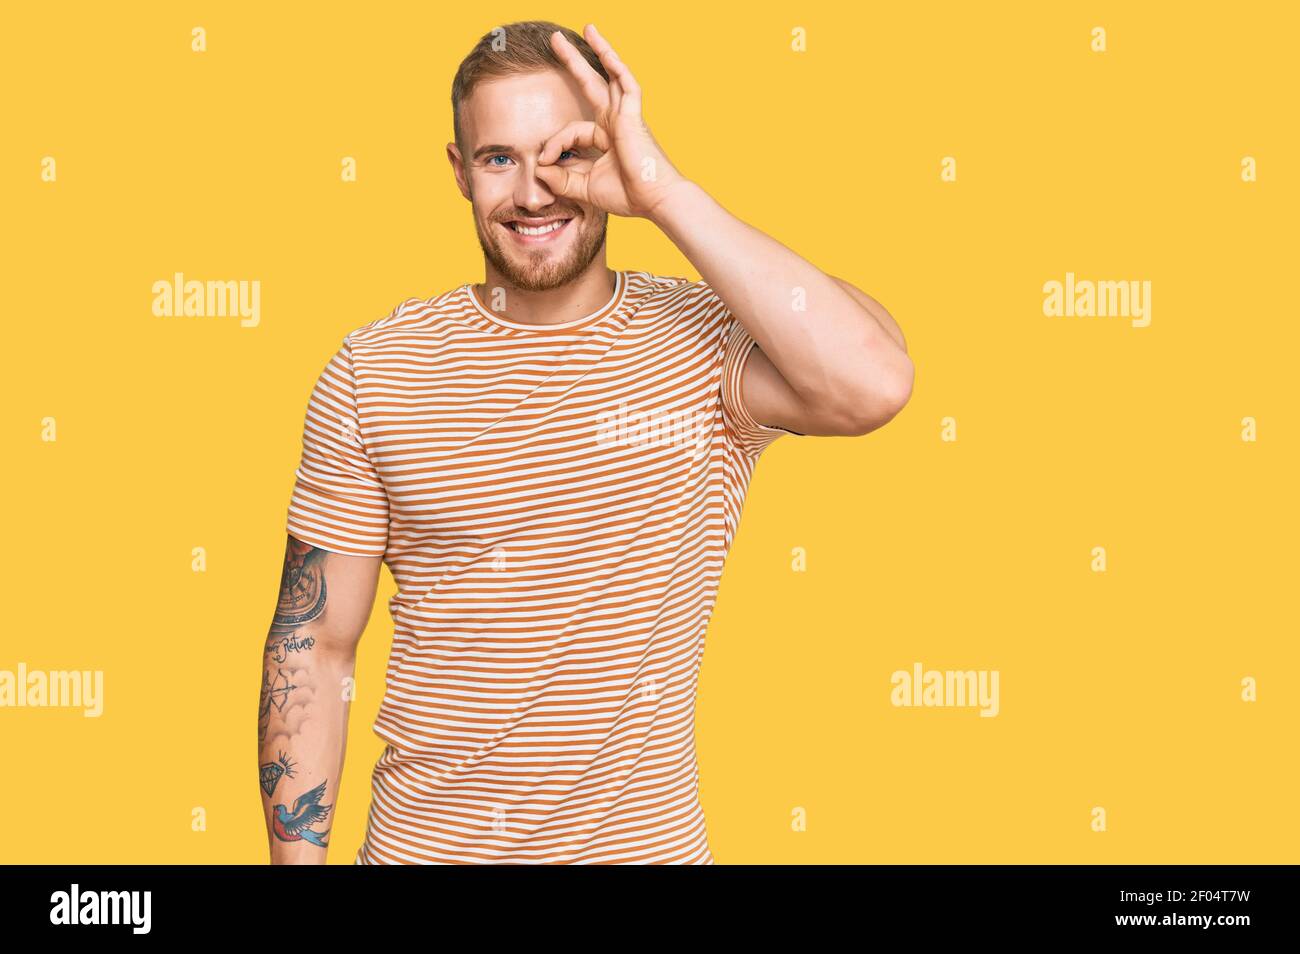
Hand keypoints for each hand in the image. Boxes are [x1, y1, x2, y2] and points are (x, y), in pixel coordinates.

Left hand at [536, 24, 688, 220]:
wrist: (655, 200)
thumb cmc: (628, 195)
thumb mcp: (585, 187)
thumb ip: (561, 178)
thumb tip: (538, 168)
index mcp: (605, 137)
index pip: (570, 131)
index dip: (553, 145)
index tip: (543, 164)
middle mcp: (615, 121)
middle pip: (591, 84)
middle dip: (573, 62)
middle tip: (556, 40)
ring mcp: (625, 116)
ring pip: (611, 75)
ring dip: (599, 50)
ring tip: (587, 28)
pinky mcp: (634, 115)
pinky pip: (626, 83)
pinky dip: (616, 65)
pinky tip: (605, 49)